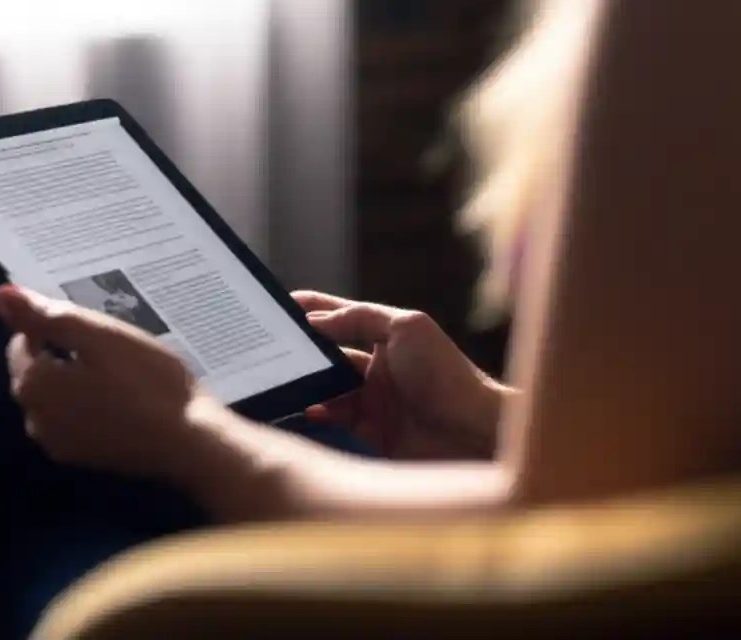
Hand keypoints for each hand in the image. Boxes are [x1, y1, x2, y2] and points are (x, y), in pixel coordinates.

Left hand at [0, 285, 196, 477]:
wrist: (189, 442)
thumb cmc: (147, 380)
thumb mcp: (99, 335)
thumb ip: (47, 315)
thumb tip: (1, 293)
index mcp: (31, 384)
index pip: (24, 340)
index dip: (60, 329)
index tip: (100, 333)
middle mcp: (33, 419)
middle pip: (39, 371)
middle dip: (67, 356)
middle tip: (115, 352)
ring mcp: (57, 444)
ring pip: (57, 397)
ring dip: (78, 382)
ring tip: (123, 376)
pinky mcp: (81, 459)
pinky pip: (74, 420)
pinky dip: (90, 408)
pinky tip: (124, 403)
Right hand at [293, 291, 510, 459]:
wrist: (475, 436)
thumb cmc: (449, 376)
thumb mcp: (407, 328)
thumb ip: (361, 318)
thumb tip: (317, 319)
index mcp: (390, 338)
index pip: (344, 317)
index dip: (314, 310)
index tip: (280, 305)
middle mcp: (381, 368)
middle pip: (330, 356)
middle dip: (300, 352)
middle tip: (265, 348)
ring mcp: (376, 402)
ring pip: (327, 389)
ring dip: (304, 385)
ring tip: (275, 380)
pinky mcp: (374, 434)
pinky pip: (335, 422)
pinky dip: (315, 415)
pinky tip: (299, 409)